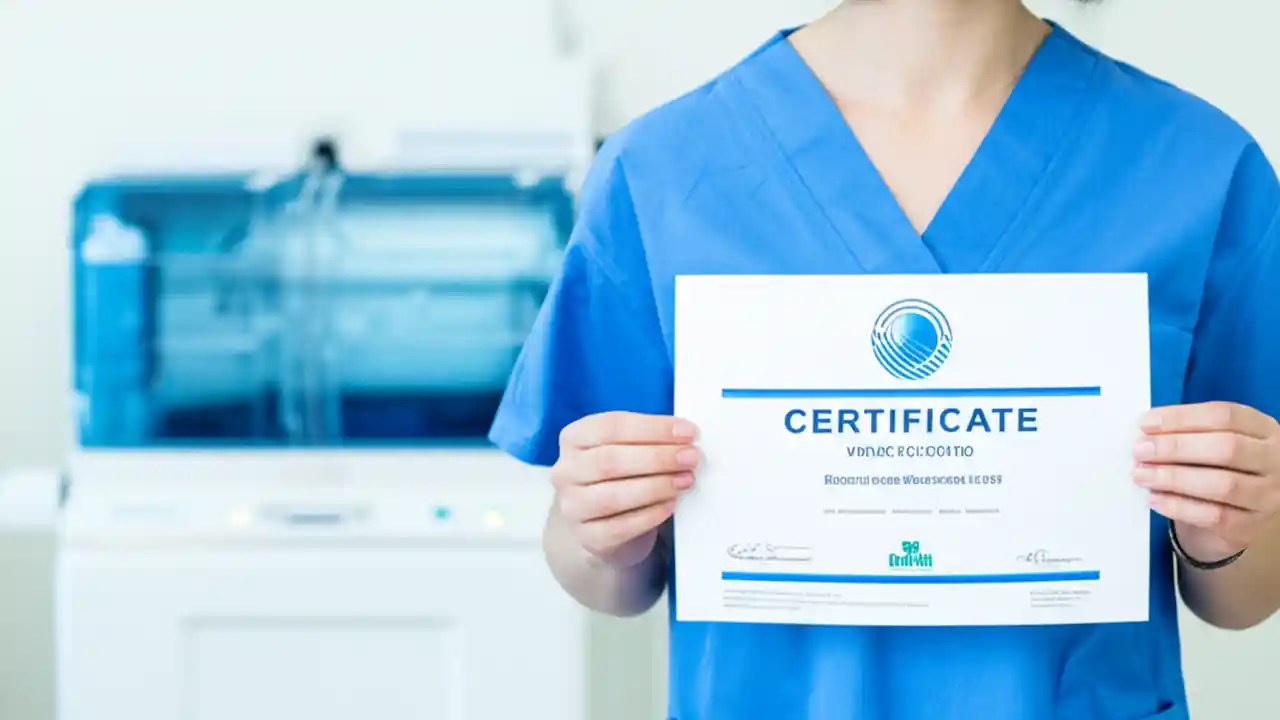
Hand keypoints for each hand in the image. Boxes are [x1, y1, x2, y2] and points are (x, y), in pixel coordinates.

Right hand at [551, 412, 700, 567]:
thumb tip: (684, 438)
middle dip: (658, 457)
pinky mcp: (587, 537)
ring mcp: (572, 506)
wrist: (602, 525)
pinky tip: (670, 505)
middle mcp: (566, 471)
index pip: (611, 426)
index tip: (687, 432)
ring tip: (685, 480)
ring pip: (614, 495)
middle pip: (611, 460)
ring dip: (657, 486)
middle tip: (690, 457)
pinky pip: (621, 527)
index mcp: (574, 438)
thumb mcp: (626, 449)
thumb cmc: (620, 477)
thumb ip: (647, 439)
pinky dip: (650, 514)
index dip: (653, 428)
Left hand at [1135, 402, 1279, 561]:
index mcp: (1264, 429)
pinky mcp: (1251, 526)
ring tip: (1141, 475)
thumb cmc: (1218, 468)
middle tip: (1140, 450)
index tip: (1146, 423)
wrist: (1238, 515)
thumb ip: (1188, 433)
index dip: (1182, 418)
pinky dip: (1180, 507)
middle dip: (1176, 447)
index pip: (1225, 416)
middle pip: (1226, 448)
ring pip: (1222, 484)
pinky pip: (1215, 516)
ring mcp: (1268, 495)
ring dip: (1174, 478)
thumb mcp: (1214, 441)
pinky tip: (1155, 499)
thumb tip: (1146, 433)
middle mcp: (1273, 460)